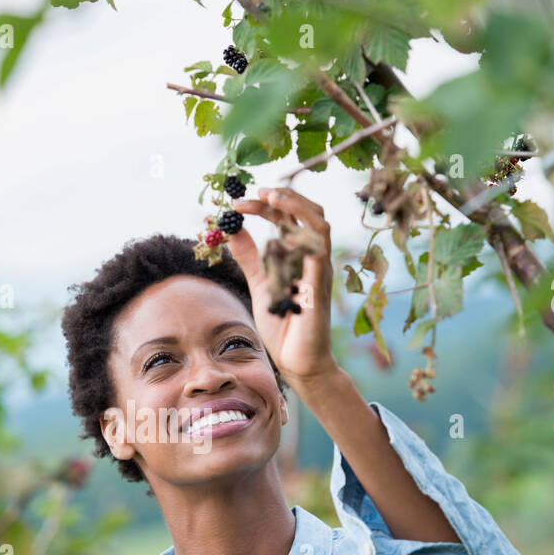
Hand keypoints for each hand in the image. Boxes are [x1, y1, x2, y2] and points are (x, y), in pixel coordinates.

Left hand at [225, 186, 340, 388]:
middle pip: (307, 211)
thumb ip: (250, 258)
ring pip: (318, 222)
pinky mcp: (320, 284)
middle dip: (282, 196)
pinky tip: (279, 230)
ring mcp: (320, 269)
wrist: (298, 362)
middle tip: (255, 192)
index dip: (264, 205)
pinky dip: (301, 233)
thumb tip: (233, 230)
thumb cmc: (283, 327)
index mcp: (300, 255)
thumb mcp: (261, 284)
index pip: (287, 218)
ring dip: (295, 205)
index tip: (237, 202)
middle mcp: (314, 257)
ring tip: (270, 197)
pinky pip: (318, 250)